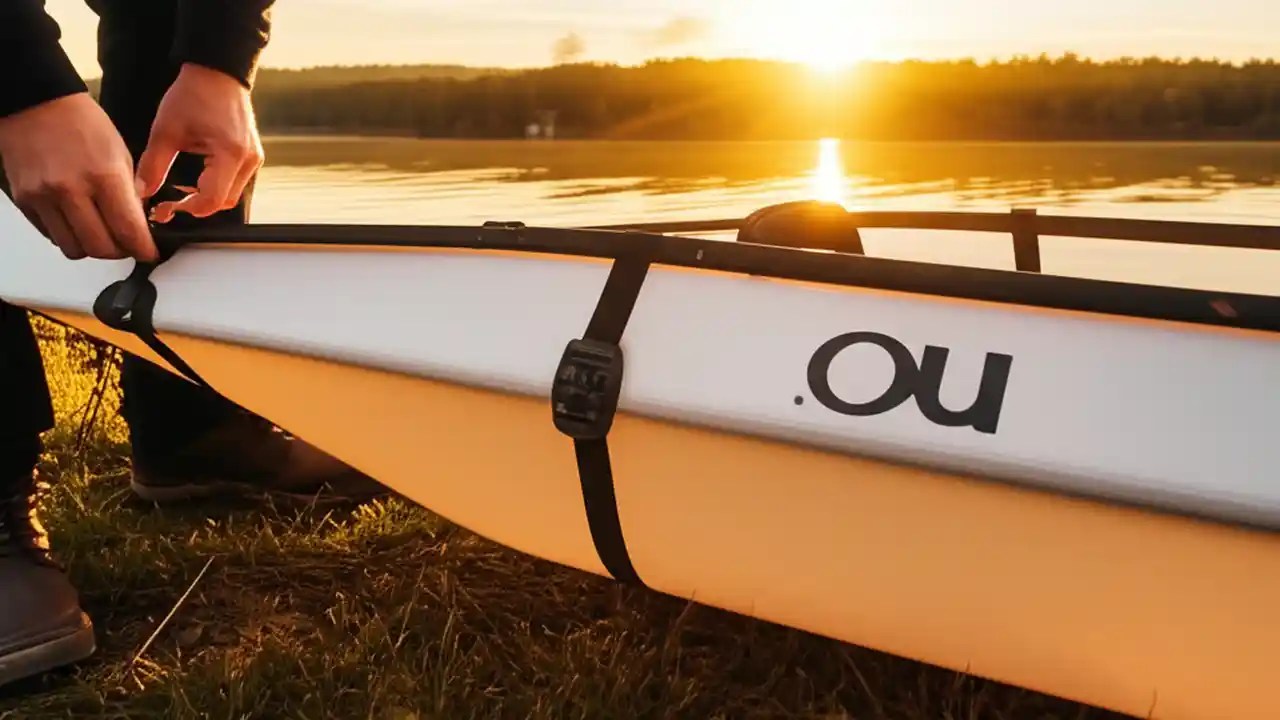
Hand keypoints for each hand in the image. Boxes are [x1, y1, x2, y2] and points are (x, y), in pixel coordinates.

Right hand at [0, 93, 156, 260]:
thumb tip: (140, 226)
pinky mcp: (25, 201)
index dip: (144, 249)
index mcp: (103, 176)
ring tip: (101, 234)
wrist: (35, 103)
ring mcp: (44, 197)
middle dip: (120, 252)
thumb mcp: (120, 154)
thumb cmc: (81, 123)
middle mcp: (71, 190)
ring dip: (92, 248)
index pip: (129, 231)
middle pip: (101, 248)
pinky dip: (69, 236)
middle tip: (127, 244)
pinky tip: (77, 221)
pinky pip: (52, 236)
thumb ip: (130, 193)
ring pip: (74, 249)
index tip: (149, 252)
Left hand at [137, 63, 264, 222]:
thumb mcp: (166, 130)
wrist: (218, 72)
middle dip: (196, 206)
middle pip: (224, 203)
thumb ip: (153, 165)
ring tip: (181, 190)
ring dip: (206, 197)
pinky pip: (235, 183)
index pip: (213, 199)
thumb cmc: (194, 95)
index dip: (188, 209)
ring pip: (231, 195)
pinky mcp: (252, 155)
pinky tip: (197, 178)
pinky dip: (215, 186)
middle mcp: (249, 160)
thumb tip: (141, 192)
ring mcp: (254, 158)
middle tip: (171, 203)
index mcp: (230, 154)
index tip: (166, 207)